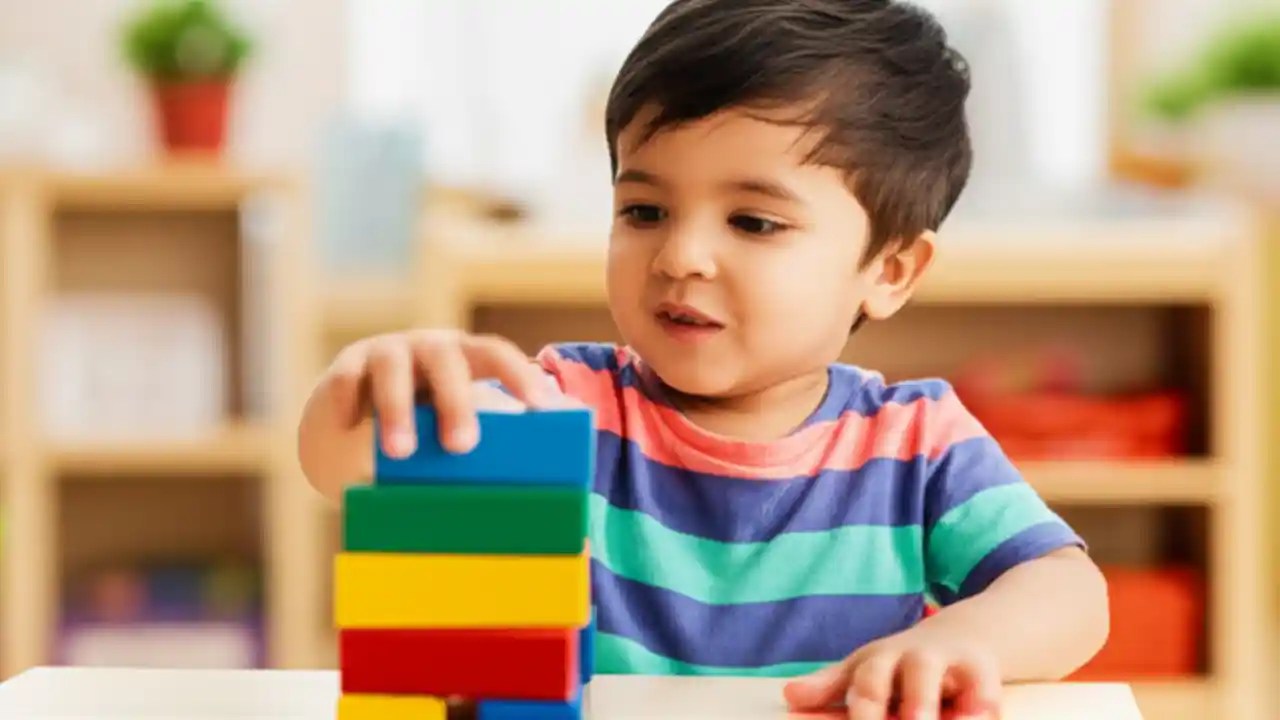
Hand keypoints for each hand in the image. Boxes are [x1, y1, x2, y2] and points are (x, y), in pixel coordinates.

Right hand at [316, 329, 561, 457]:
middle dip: (456, 402)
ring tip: (400, 453)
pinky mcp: (349, 365)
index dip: (518, 376)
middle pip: (447, 361)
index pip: (497, 355)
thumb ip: (498, 445)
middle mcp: (430, 348)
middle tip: (462, 446)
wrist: (358, 414)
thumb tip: (555, 495)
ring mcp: (388, 352)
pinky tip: (349, 427)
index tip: (539, 407)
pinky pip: (348, 378)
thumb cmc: (427, 426)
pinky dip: (349, 400)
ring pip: (393, 369)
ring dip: (398, 409)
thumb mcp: (460, 425)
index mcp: (466, 358)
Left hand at [782, 627, 1000, 719]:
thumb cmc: (900, 665)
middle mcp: (919, 659)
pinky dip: (983, 709)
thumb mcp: (864, 669)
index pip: (868, 681)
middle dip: (914, 704)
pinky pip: (987, 696)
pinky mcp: (987, 679)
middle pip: (916, 676)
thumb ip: (830, 687)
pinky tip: (980, 719)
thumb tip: (790, 696)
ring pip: (958, 684)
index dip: (864, 705)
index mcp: (882, 660)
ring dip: (951, 709)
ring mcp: (956, 667)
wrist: (963, 634)